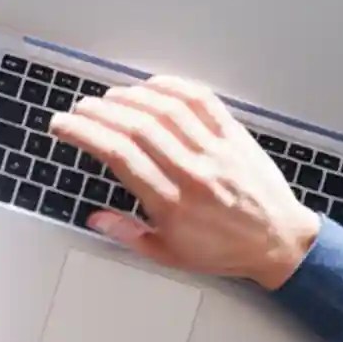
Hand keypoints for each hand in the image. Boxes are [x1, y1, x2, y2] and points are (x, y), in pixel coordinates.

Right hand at [49, 76, 319, 289]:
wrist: (279, 242)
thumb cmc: (223, 250)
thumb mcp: (169, 255)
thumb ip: (128, 235)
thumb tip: (95, 218)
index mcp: (171, 204)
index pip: (119, 156)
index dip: (84, 133)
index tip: (63, 125)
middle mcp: (192, 173)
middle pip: (136, 127)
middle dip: (98, 112)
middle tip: (79, 109)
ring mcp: (215, 150)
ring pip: (165, 109)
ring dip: (129, 96)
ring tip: (108, 97)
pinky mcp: (234, 135)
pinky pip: (201, 100)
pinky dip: (172, 86)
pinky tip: (151, 86)